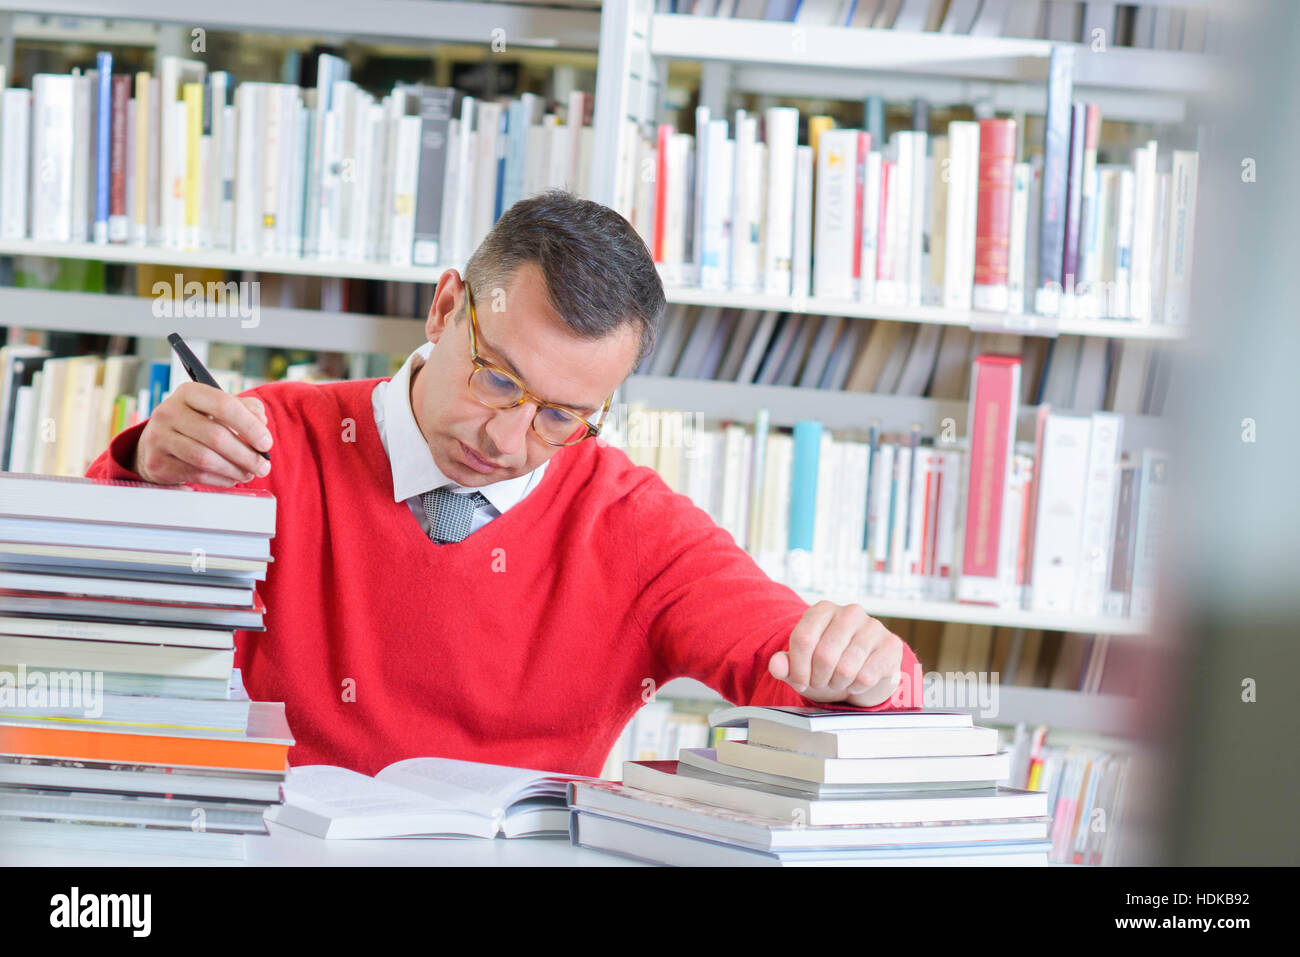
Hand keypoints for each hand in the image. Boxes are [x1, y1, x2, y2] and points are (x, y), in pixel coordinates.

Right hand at [133, 382, 272, 486]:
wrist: (158, 442)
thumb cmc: (197, 423)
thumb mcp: (218, 408)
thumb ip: (245, 409)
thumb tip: (261, 422)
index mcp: (188, 393)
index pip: (224, 405)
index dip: (250, 426)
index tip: (266, 443)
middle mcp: (169, 412)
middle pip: (216, 436)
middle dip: (246, 455)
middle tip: (263, 466)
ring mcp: (159, 438)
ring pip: (205, 459)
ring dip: (234, 470)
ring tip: (249, 473)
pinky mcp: (157, 463)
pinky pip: (196, 475)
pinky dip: (220, 479)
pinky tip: (231, 478)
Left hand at [768, 601, 904, 707]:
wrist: (865, 674)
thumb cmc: (828, 667)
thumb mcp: (802, 666)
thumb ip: (784, 665)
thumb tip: (776, 665)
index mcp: (823, 610)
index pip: (803, 639)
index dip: (798, 668)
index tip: (800, 681)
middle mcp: (849, 612)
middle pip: (824, 655)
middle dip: (818, 678)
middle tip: (821, 682)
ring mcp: (873, 626)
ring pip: (846, 669)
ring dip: (837, 684)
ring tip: (838, 682)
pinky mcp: (891, 645)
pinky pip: (866, 677)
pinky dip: (856, 687)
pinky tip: (856, 681)